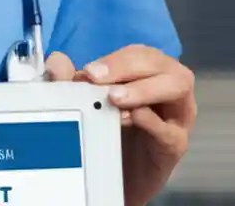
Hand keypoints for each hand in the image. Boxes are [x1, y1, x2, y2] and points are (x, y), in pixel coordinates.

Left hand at [46, 46, 195, 205]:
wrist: (114, 180)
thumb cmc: (106, 133)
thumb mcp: (85, 104)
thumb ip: (70, 82)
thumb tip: (57, 62)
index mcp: (148, 73)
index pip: (139, 54)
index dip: (115, 60)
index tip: (88, 72)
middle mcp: (168, 88)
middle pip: (160, 63)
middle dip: (127, 67)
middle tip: (96, 80)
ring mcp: (177, 116)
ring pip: (177, 86)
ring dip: (144, 89)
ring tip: (115, 99)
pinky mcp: (175, 145)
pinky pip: (171, 130)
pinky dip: (153, 122)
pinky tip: (133, 118)